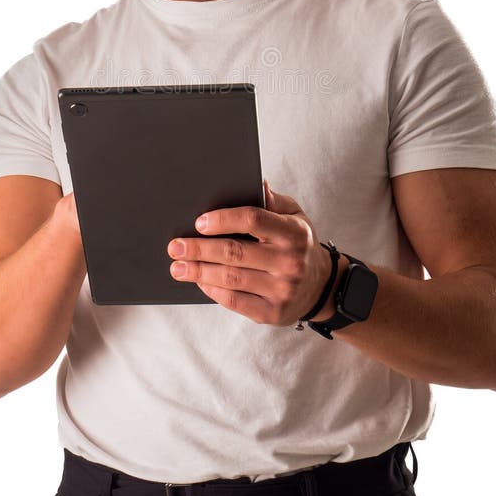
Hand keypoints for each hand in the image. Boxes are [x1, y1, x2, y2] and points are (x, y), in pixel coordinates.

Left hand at [167, 180, 332, 325]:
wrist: (321, 287)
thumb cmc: (298, 243)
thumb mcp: (294, 216)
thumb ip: (273, 200)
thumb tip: (257, 182)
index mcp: (293, 233)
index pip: (253, 220)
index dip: (223, 219)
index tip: (199, 222)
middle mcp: (289, 262)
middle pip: (235, 253)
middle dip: (200, 249)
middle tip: (175, 246)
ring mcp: (281, 290)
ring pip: (231, 279)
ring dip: (199, 272)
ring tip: (177, 267)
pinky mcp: (272, 313)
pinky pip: (235, 301)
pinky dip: (212, 291)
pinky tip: (199, 281)